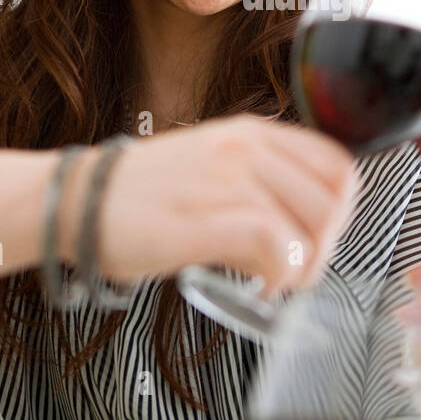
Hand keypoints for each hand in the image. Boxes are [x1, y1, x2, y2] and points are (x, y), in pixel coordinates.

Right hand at [75, 116, 356, 293]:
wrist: (78, 200)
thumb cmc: (145, 194)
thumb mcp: (214, 165)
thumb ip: (262, 180)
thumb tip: (309, 224)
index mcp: (253, 133)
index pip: (337, 164)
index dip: (342, 210)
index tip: (319, 237)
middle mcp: (246, 149)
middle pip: (333, 202)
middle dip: (326, 246)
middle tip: (297, 269)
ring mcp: (226, 181)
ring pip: (310, 227)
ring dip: (303, 267)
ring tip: (274, 280)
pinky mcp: (206, 219)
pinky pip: (276, 247)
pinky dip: (279, 276)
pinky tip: (259, 286)